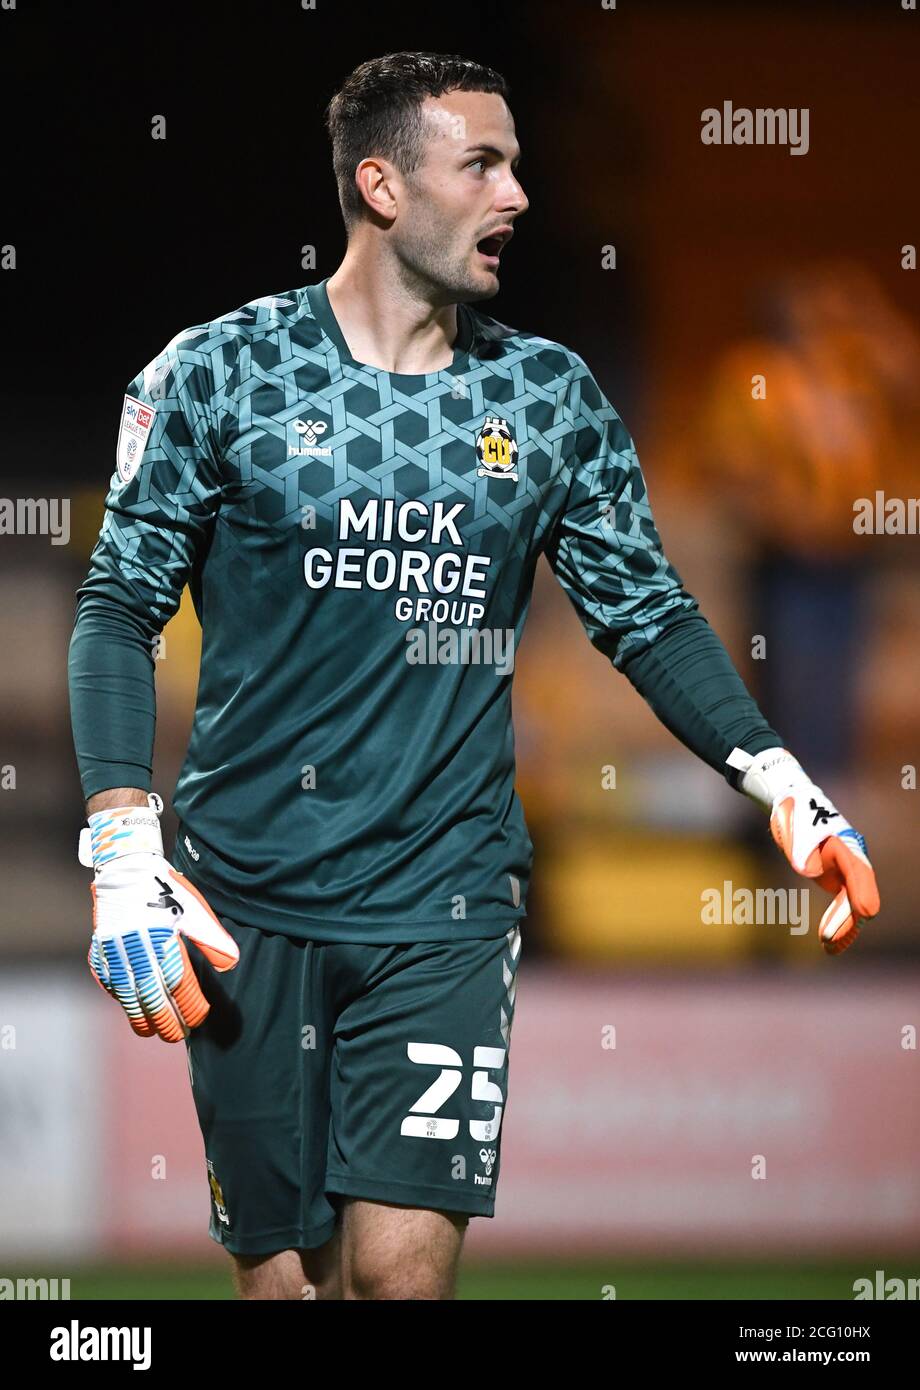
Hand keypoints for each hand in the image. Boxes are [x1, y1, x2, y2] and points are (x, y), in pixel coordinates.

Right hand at [80, 796, 238, 1039]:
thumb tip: (231, 965)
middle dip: (166, 1020)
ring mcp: (114, 950)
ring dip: (141, 1017)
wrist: (125, 869)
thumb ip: (213, 940)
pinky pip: (109, 982)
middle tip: (178, 1035)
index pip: (179, 982)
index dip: (190, 1005)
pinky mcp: (99, 950)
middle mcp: (137, 946)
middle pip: (151, 995)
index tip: (200, 1018)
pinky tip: (133, 1008)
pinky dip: (121, 999)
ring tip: (153, 1032)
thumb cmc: (166, 891)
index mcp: (163, 936)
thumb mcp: (194, 911)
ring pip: (127, 994)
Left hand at [734, 748, 880, 954]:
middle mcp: (852, 858)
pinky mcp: (837, 879)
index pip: (857, 870)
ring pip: (852, 905)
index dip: (863, 891)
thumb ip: (802, 847)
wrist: (793, 802)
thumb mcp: (795, 826)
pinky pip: (843, 906)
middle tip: (829, 940)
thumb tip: (809, 870)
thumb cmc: (796, 812)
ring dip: (843, 927)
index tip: (867, 912)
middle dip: (847, 919)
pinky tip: (829, 944)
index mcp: (844, 843)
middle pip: (857, 893)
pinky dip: (837, 923)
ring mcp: (846, 870)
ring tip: (829, 949)